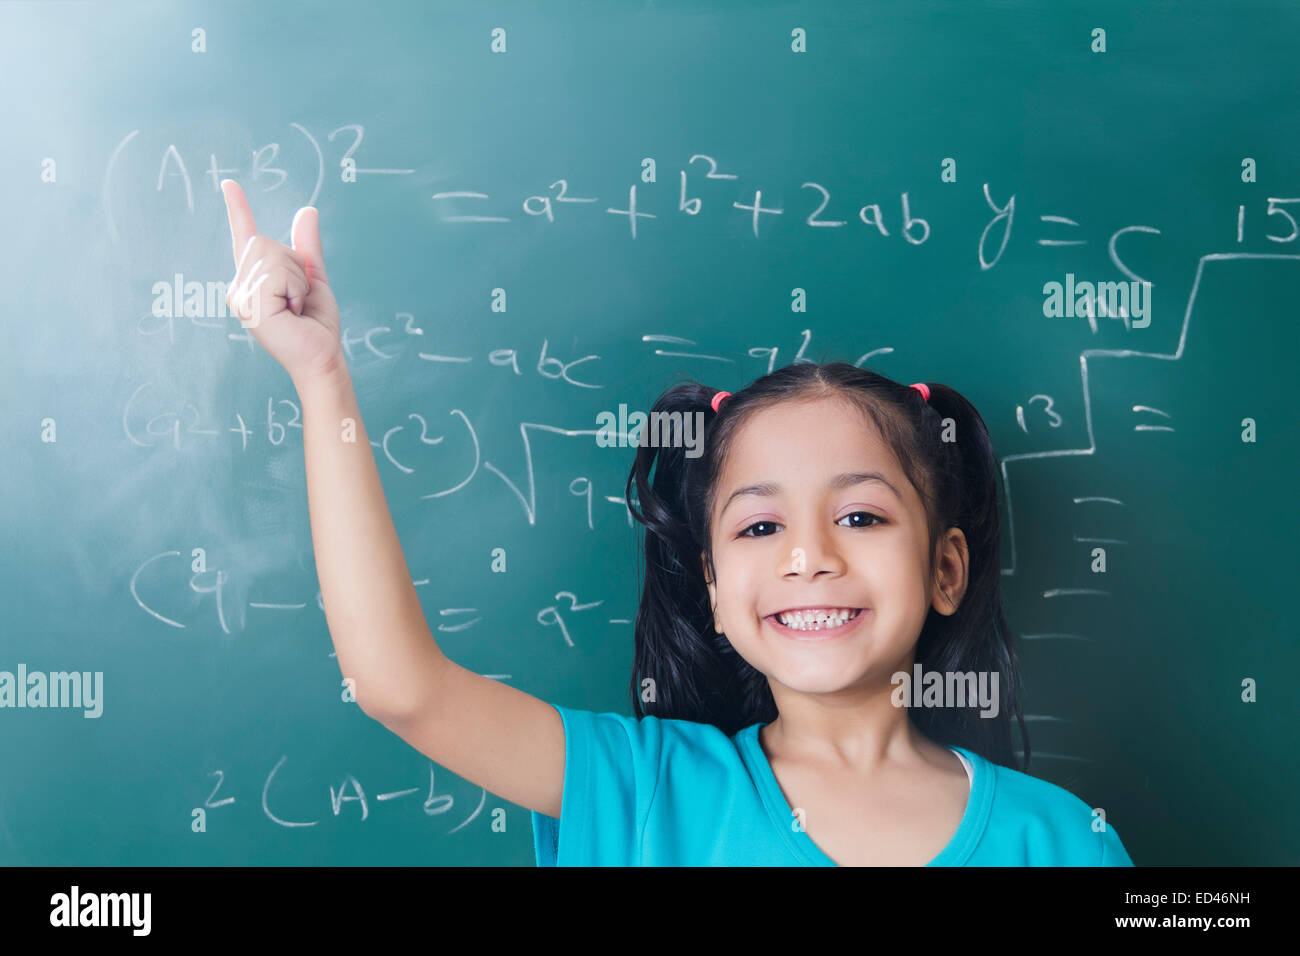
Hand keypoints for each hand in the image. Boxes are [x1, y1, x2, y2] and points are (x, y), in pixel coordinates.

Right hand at [220, 179, 343, 384]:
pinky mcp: (248, 305)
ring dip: (296, 279)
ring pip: (271, 253)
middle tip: (298, 299)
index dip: (238, 209)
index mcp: (252, 279)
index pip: (244, 237)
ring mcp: (240, 296)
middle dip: (294, 265)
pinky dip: (295, 289)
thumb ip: (307, 247)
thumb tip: (307, 210)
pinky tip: (291, 312)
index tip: (230, 184)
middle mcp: (239, 286)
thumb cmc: (317, 324)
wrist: (322, 357)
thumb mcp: (313, 278)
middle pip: (264, 241)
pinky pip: (277, 273)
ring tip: (295, 308)